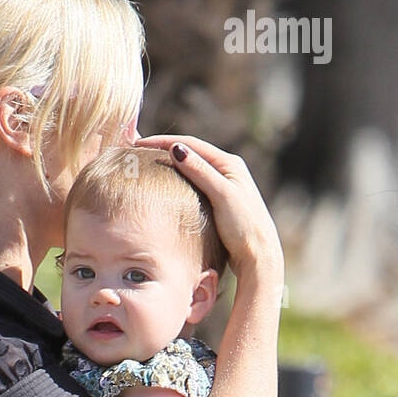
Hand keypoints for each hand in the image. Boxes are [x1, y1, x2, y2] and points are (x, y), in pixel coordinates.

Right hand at [133, 133, 283, 281]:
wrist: (259, 255)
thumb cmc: (244, 226)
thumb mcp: (222, 196)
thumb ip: (201, 172)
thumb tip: (176, 149)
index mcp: (229, 164)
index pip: (190, 144)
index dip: (163, 142)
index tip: (139, 144)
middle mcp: (227, 170)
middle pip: (190, 153)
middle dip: (164, 150)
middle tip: (138, 152)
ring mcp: (223, 186)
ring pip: (191, 168)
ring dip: (170, 165)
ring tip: (147, 166)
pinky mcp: (220, 202)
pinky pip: (194, 184)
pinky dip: (178, 181)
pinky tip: (166, 187)